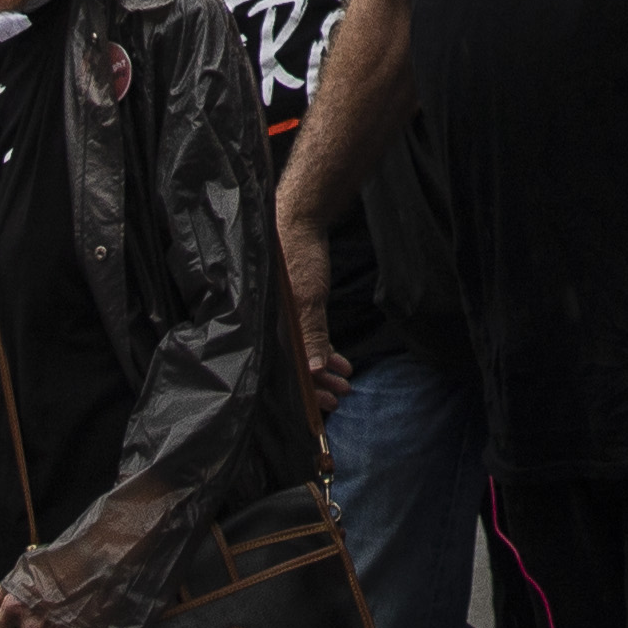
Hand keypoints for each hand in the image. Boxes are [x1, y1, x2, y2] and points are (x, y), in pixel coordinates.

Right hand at [287, 245, 351, 425]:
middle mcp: (282, 325)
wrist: (300, 223)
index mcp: (279, 326)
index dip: (310, 389)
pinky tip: (342, 359)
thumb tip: (313, 369)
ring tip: (347, 381)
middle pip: (301, 364)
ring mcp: (291, 316)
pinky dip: (327, 349)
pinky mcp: (301, 305)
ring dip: (327, 368)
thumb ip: (311, 333)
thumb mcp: (308, 297)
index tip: (327, 404)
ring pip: (308, 352)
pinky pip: (312, 336)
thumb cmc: (298, 259)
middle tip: (343, 396)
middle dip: (321, 383)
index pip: (293, 368)